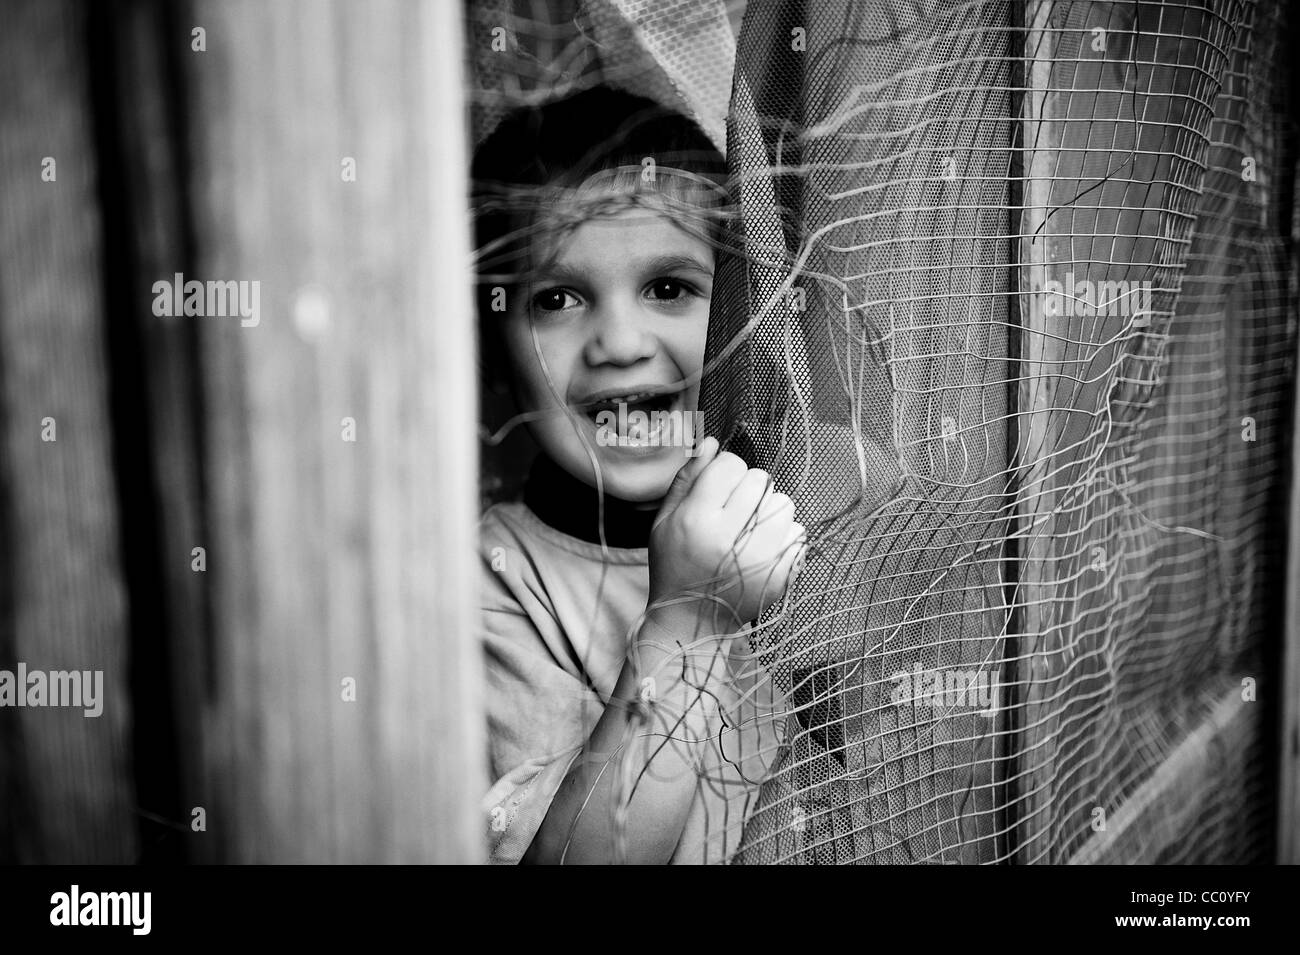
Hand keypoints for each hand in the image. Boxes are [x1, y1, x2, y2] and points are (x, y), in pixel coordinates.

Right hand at [648, 436, 805, 629]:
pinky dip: (783, 536)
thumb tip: (713, 443)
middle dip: (748, 489)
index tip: (718, 491)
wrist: (693, 621)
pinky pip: (798, 532)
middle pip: (760, 479)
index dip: (725, 472)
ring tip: (750, 530)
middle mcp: (729, 538)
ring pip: (784, 502)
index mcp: (696, 520)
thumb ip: (687, 479)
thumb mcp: (665, 521)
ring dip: (769, 510)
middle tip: (734, 512)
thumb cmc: (675, 566)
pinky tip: (762, 550)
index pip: (730, 465)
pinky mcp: (780, 575)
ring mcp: (759, 559)